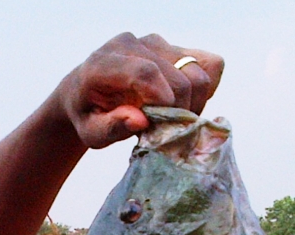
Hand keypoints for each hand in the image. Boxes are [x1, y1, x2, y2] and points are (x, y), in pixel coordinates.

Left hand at [56, 32, 223, 147]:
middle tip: (168, 132)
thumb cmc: (88, 115)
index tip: (166, 126)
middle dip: (182, 111)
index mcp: (104, 63)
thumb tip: (140, 120)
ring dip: (195, 103)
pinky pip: (208, 64)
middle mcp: (131, 44)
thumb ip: (111, 127)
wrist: (86, 90)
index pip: (145, 72)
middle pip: (178, 77)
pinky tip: (184, 102)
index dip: (164, 101)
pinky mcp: (171, 46)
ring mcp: (154, 42)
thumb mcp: (91, 132)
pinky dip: (204, 89)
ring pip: (198, 71)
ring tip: (175, 118)